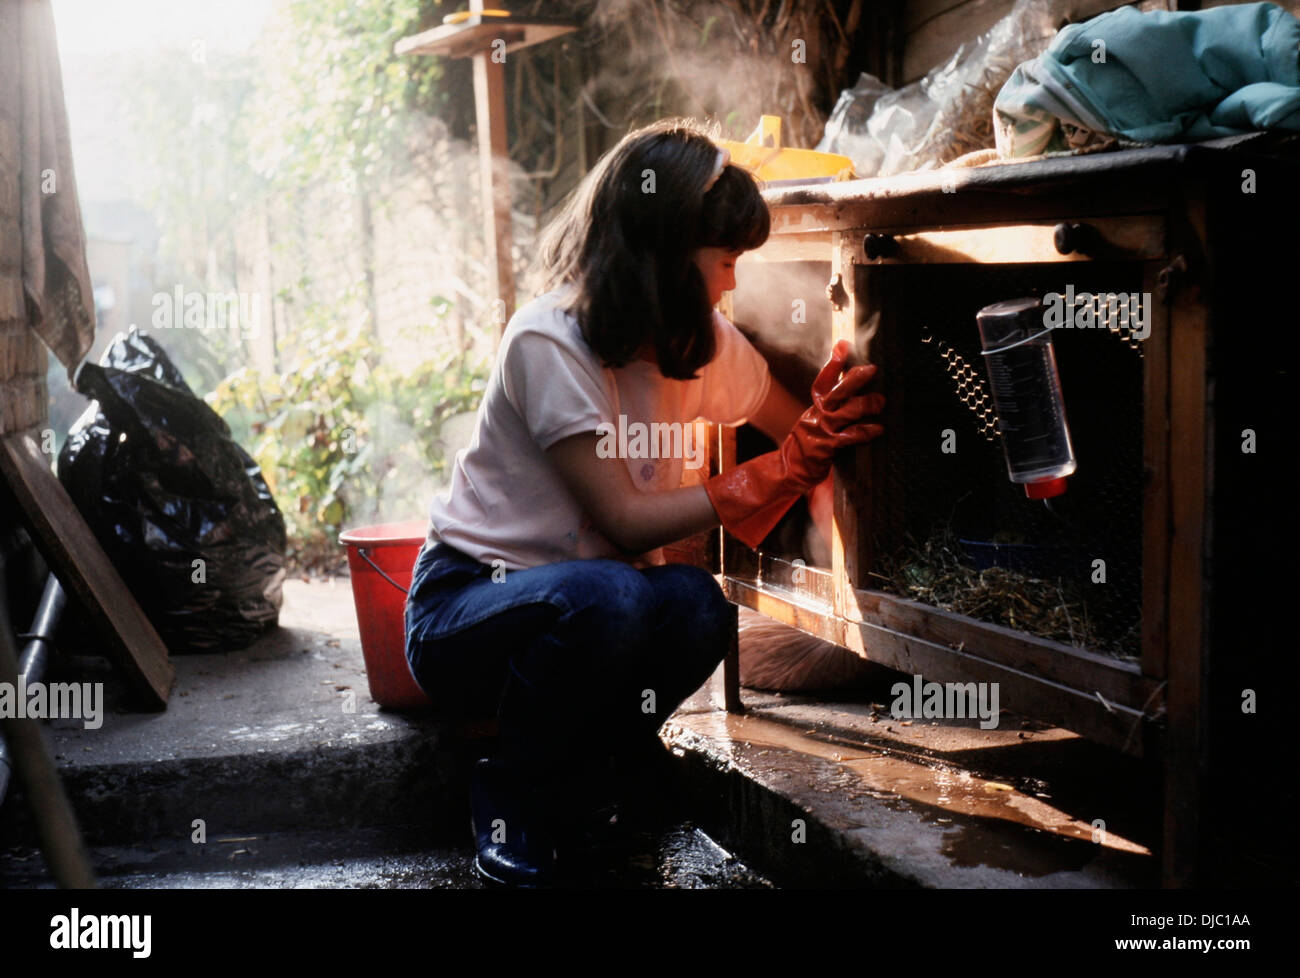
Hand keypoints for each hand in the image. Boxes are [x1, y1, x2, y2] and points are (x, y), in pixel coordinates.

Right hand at [781, 340, 883, 490]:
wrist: (789, 469)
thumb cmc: (808, 444)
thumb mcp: (815, 421)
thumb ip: (832, 406)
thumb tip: (853, 385)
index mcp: (814, 407)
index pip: (823, 381)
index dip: (833, 364)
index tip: (843, 345)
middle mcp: (816, 415)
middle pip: (836, 392)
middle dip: (853, 379)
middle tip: (871, 369)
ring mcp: (821, 430)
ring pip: (845, 412)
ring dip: (865, 405)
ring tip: (880, 401)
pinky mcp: (826, 447)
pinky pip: (849, 436)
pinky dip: (865, 431)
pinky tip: (878, 429)